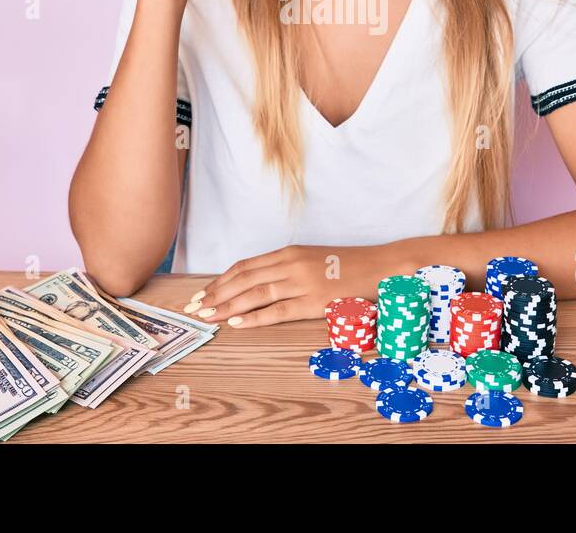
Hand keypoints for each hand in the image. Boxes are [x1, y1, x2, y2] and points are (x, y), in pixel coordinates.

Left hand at [183, 243, 412, 327]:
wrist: (380, 266)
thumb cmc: (347, 266)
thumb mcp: (312, 260)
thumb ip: (287, 269)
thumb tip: (259, 285)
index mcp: (289, 252)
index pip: (245, 267)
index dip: (220, 281)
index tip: (202, 293)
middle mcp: (291, 264)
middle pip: (243, 280)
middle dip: (216, 295)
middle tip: (195, 308)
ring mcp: (302, 282)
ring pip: (255, 294)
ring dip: (228, 306)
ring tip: (208, 317)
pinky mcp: (314, 301)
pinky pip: (278, 311)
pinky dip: (255, 317)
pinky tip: (237, 323)